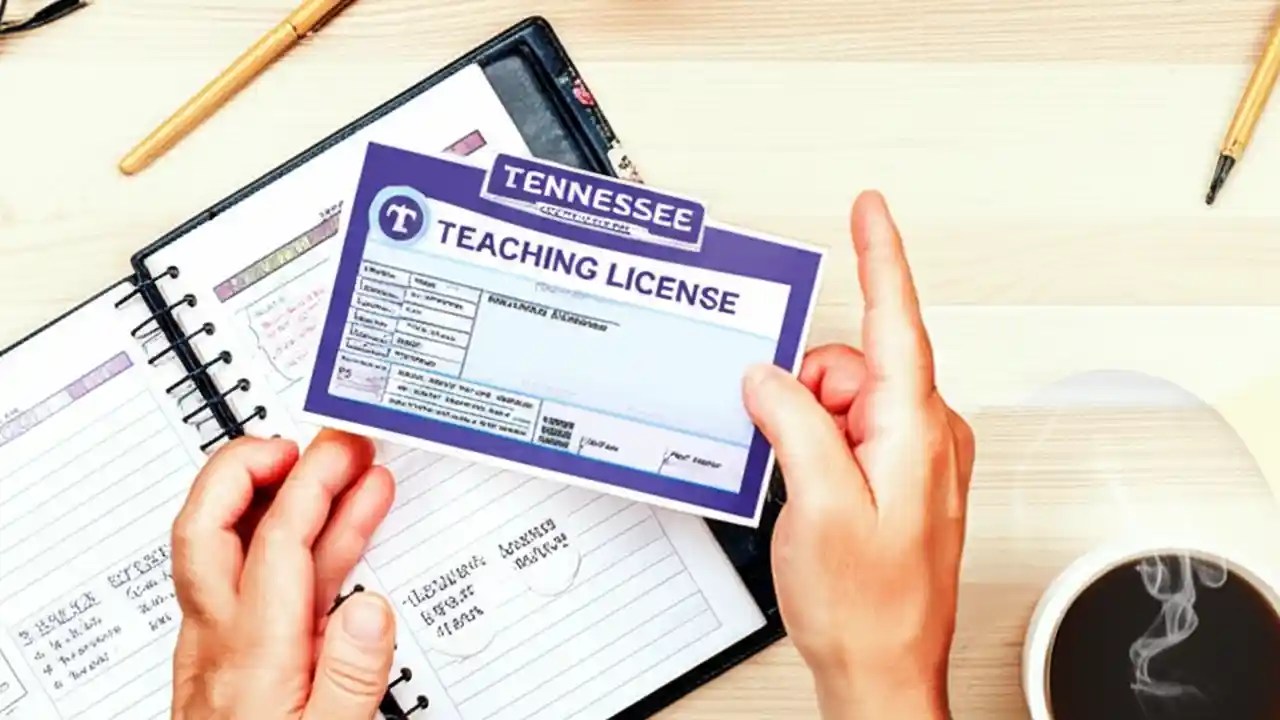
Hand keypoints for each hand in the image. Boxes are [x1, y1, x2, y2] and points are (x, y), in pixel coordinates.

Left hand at [170, 429, 397, 719]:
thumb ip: (349, 676)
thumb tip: (369, 605)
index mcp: (247, 658)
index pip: (270, 546)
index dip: (310, 489)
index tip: (346, 455)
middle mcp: (221, 643)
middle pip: (210, 528)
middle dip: (254, 467)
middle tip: (310, 441)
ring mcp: (224, 650)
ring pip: (242, 551)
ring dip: (294, 504)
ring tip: (354, 476)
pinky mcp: (239, 662)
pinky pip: (265, 584)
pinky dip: (305, 551)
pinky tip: (346, 539)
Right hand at [743, 192, 974, 718]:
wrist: (882, 669)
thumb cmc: (866, 607)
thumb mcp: (817, 505)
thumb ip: (794, 424)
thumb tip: (769, 378)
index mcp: (914, 430)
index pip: (895, 323)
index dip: (880, 258)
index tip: (870, 210)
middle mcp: (924, 434)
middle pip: (851, 364)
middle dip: (805, 391)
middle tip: (789, 448)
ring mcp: (913, 457)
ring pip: (842, 398)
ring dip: (808, 426)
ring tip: (806, 487)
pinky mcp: (896, 476)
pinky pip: (847, 431)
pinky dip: (818, 445)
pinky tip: (812, 490)